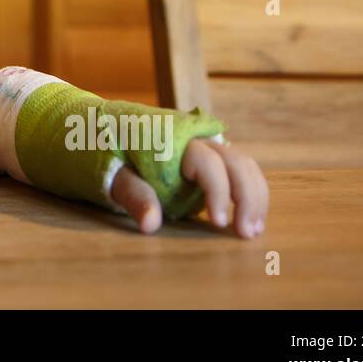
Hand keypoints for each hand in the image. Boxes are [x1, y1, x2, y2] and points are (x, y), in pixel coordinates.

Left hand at [110, 138, 268, 237]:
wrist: (107, 129)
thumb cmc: (109, 151)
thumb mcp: (114, 173)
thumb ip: (134, 194)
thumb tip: (150, 224)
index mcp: (174, 138)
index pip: (208, 161)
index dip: (217, 191)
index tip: (218, 223)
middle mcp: (197, 137)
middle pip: (236, 161)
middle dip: (247, 196)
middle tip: (245, 232)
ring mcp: (207, 145)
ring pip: (243, 164)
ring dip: (255, 196)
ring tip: (253, 229)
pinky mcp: (211, 157)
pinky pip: (239, 170)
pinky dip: (250, 192)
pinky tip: (251, 218)